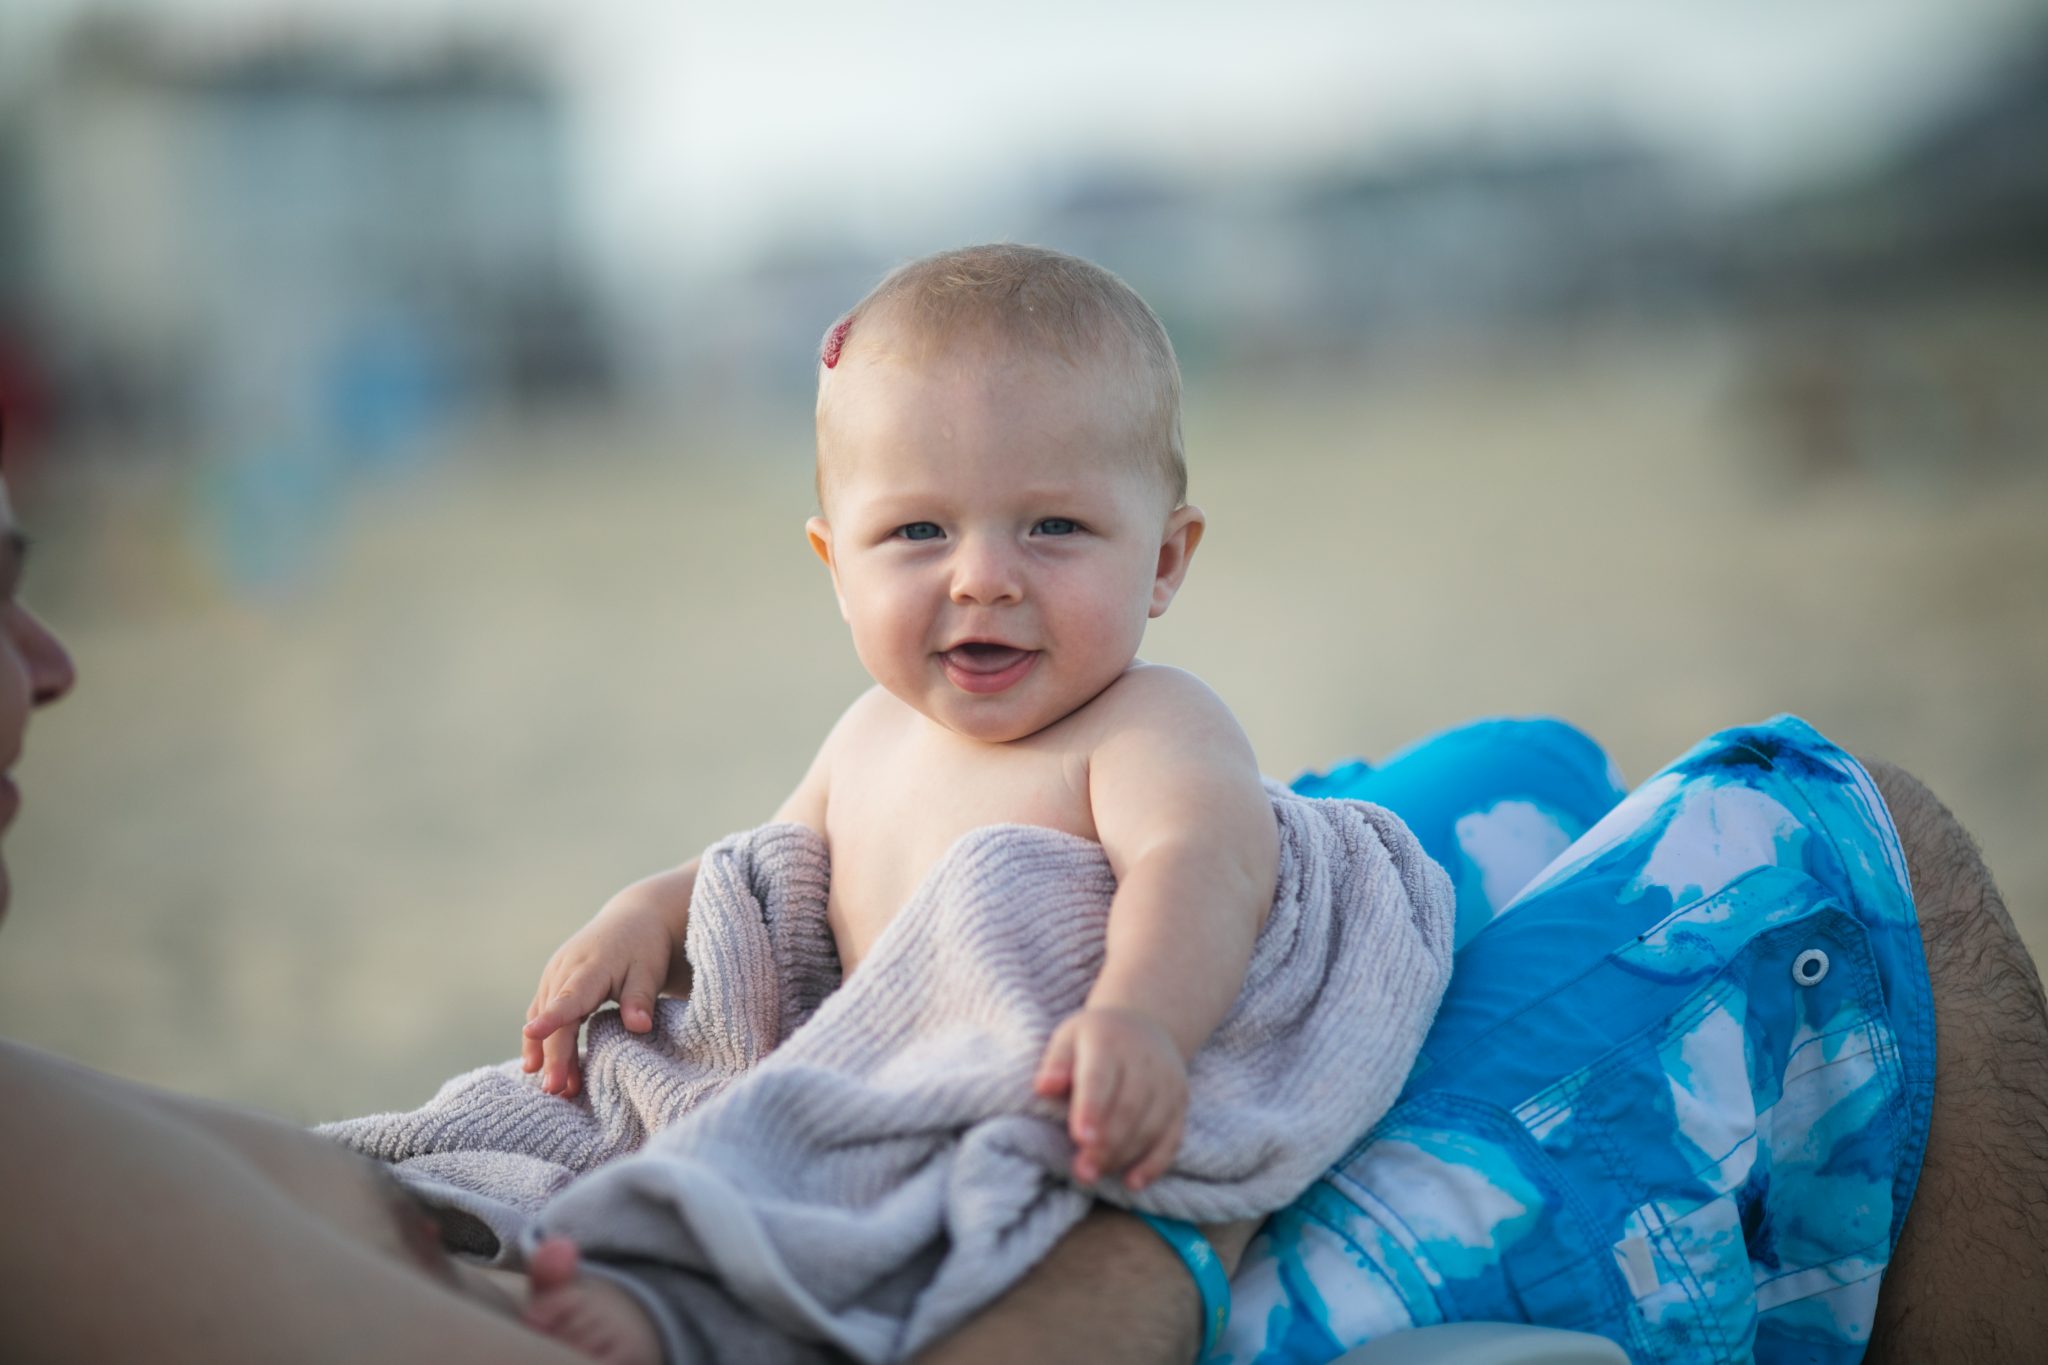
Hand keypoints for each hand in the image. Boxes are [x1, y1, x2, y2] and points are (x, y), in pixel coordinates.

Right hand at [520, 898, 675, 1097]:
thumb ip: (640, 999)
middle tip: (556, 1089)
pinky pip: (543, 1014)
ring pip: (544, 1019)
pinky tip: (545, 1068)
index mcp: (591, 966)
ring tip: (559, 1089)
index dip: (551, 1017)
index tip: (532, 1032)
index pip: (569, 996)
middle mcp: (565, 970)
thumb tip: (639, 1027)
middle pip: (555, 1017)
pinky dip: (544, 1041)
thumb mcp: (649, 970)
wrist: (633, 920)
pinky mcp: (553, 983)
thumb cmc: (644, 948)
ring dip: (547, 1053)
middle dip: (553, 1054)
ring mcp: (555, 976)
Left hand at [1033, 1006, 1187, 1190]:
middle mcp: (1144, 1061)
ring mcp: (1167, 1083)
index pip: (1101, 1077)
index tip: (1080, 1138)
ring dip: (1124, 1156)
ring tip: (1095, 1174)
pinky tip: (1133, 1182)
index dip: (1092, 1108)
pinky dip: (1154, 1164)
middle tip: (1082, 1171)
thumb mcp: (1068, 1038)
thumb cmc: (1095, 1040)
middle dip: (1106, 1144)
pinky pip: (1172, 1138)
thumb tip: (1043, 1087)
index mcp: (1109, 1042)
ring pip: (1151, 1126)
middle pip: (1128, 1107)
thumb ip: (1055, 1063)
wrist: (1145, 1025)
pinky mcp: (1180, 1103)